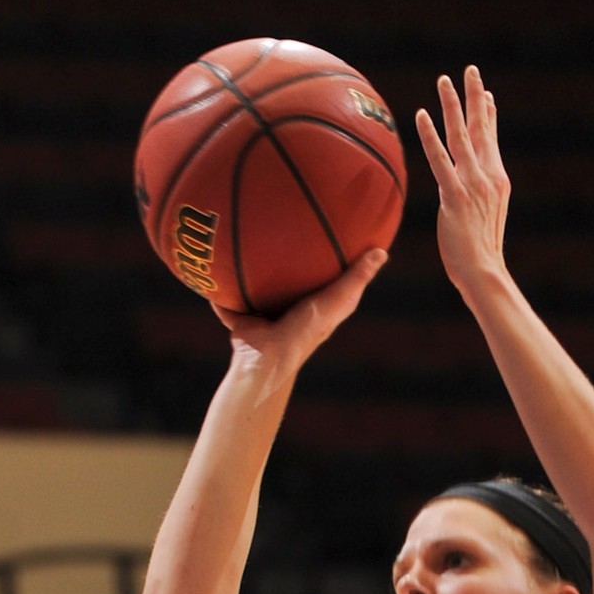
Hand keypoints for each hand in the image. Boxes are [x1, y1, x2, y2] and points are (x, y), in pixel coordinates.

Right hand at [212, 249, 386, 376]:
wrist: (268, 357)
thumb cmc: (306, 329)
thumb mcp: (337, 299)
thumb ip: (357, 277)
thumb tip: (382, 251)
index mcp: (314, 310)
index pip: (324, 284)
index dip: (326, 265)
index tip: (326, 240)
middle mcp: (289, 313)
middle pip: (287, 285)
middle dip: (283, 267)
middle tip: (279, 235)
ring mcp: (264, 319)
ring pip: (256, 293)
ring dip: (248, 278)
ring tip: (240, 247)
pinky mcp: (241, 322)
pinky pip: (227, 304)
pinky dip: (219, 292)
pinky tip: (211, 267)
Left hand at [415, 66, 509, 297]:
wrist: (484, 271)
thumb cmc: (480, 252)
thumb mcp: (484, 217)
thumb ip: (478, 196)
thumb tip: (469, 188)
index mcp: (497, 179)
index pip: (492, 139)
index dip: (489, 115)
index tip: (486, 94)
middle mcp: (488, 175)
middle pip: (481, 128)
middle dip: (475, 97)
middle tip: (470, 70)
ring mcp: (473, 183)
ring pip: (462, 135)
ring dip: (452, 105)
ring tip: (444, 80)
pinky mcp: (455, 195)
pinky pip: (440, 159)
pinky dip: (430, 136)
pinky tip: (422, 115)